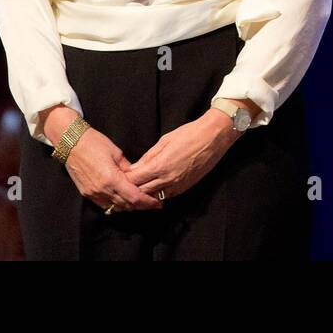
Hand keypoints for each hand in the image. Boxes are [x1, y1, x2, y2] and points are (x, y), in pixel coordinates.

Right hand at [61, 125, 163, 213]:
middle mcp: (102, 190)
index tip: (158, 203)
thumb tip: (137, 177)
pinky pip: (104, 205)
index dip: (148, 202)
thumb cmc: (94, 142)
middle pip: (126, 205)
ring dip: (128, 206)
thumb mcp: (116, 153)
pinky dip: (115, 204)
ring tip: (138, 200)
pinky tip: (121, 199)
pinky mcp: (86, 193)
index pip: (134, 198)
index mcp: (112, 179)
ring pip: (115, 207)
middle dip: (141, 205)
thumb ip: (128, 168)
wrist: (71, 142)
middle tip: (152, 202)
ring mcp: (93, 193)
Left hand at [123, 111, 237, 201]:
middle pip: (143, 191)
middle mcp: (168, 179)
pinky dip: (159, 194)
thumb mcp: (164, 141)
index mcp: (160, 165)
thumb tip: (136, 167)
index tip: (120, 175)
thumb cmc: (188, 134)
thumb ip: (149, 156)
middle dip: (133, 188)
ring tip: (139, 188)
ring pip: (155, 197)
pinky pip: (168, 196)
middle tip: (126, 184)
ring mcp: (178, 185)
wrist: (213, 138)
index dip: (126, 178)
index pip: (135, 179)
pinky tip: (155, 188)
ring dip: (146, 194)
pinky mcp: (186, 187)